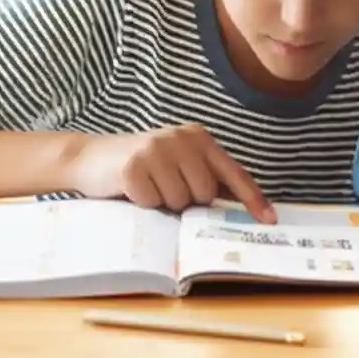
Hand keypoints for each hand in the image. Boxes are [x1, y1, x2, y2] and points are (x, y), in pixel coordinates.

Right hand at [73, 125, 275, 223]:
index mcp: (198, 138)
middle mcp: (180, 139)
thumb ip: (206, 179)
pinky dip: (142, 204)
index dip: (252, 198)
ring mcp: (156, 150)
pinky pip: (152, 203)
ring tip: (148, 187)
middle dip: (187, 202)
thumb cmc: (142, 167)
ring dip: (164, 204)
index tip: (268, 219)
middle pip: (204, 193)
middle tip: (165, 189)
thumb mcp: (178, 164)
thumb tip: (241, 207)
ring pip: (180, 201)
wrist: (90, 158)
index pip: (232, 172)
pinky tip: (132, 189)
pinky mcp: (133, 166)